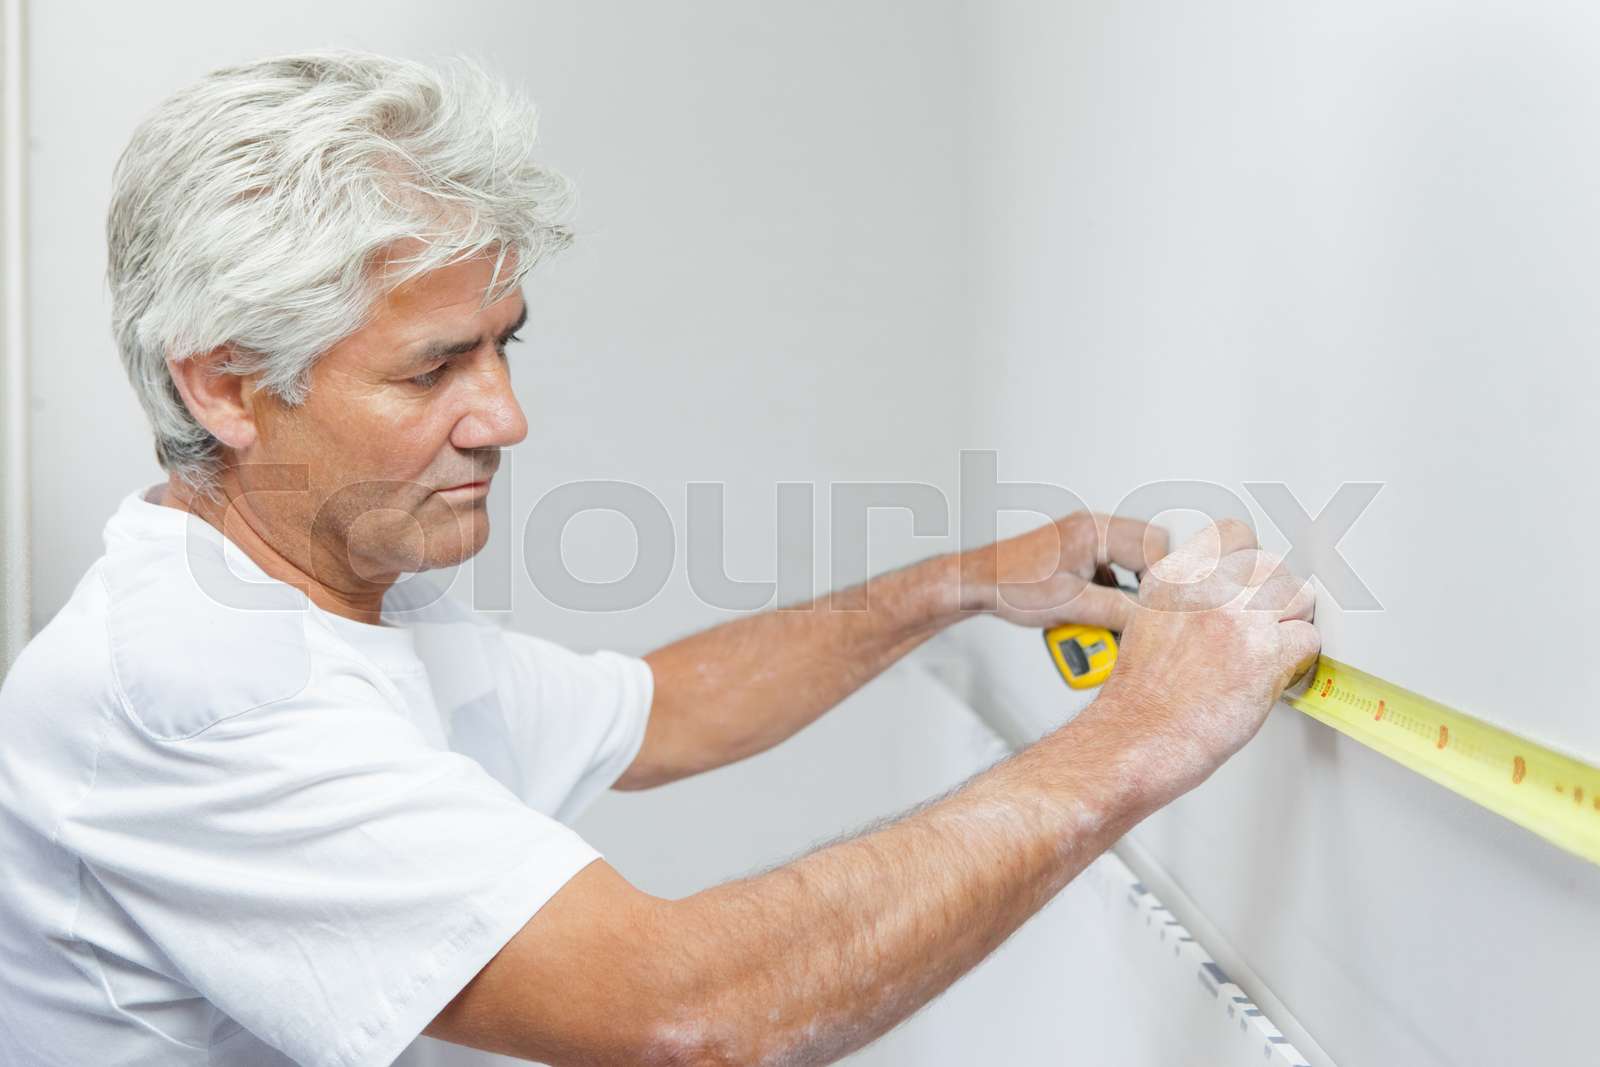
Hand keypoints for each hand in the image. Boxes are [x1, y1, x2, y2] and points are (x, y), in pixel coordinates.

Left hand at [963, 512, 1169, 630]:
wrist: (976, 582)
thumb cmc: (1010, 586)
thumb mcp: (1071, 605)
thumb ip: (1116, 611)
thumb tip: (1151, 621)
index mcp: (1094, 530)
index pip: (1154, 544)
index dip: (1162, 578)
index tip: (1160, 606)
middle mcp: (1092, 526)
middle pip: (1149, 542)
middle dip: (1154, 575)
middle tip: (1149, 605)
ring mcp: (1084, 536)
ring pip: (1132, 552)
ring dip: (1134, 580)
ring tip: (1126, 608)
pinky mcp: (1076, 552)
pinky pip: (1111, 563)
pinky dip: (1115, 584)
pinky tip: (1102, 606)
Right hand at [1086, 518, 1320, 802]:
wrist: (1135, 737)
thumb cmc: (1140, 696)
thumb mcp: (1149, 620)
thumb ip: (1187, 596)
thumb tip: (1222, 593)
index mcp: (1175, 576)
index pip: (1232, 534)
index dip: (1247, 563)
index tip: (1246, 584)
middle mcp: (1207, 589)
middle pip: (1271, 564)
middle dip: (1272, 595)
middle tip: (1261, 625)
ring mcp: (1238, 618)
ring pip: (1298, 594)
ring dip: (1290, 622)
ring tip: (1269, 648)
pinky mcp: (1265, 654)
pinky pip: (1308, 638)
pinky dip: (1298, 659)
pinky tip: (1274, 673)